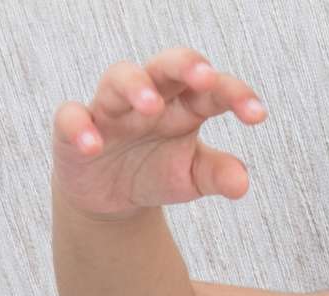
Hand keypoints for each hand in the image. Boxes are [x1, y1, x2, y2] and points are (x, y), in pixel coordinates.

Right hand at [51, 47, 267, 221]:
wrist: (113, 197)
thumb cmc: (158, 171)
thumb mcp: (192, 177)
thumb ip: (217, 174)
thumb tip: (242, 182)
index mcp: (185, 106)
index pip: (212, 90)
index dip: (235, 95)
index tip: (257, 115)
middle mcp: (150, 98)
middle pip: (167, 67)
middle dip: (185, 65)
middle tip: (204, 77)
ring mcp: (111, 109)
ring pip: (119, 78)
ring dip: (135, 86)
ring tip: (151, 105)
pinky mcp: (74, 128)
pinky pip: (71, 117)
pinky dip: (80, 127)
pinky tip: (94, 144)